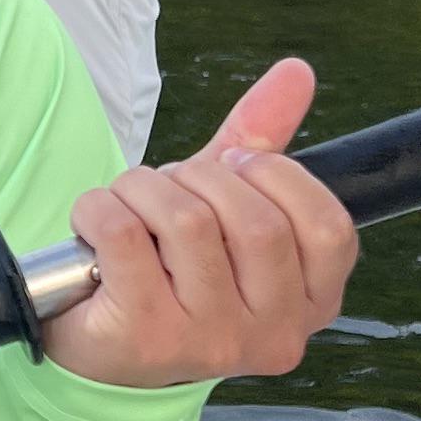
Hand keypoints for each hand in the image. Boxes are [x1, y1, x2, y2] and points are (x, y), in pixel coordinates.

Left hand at [38, 56, 356, 389]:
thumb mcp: (224, 207)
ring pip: (188, 222)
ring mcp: (211, 342)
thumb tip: (296, 71)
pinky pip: (123, 236)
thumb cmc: (173, 271)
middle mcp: (272, 334)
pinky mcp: (145, 338)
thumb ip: (262, 142)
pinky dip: (97, 209)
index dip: (277, 178)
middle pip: (255, 221)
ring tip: (128, 204)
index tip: (234, 167)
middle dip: (200, 178)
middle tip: (169, 187)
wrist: (100, 349)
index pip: (329, 227)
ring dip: (143, 190)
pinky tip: (92, 224)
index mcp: (312, 303)